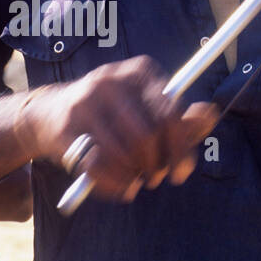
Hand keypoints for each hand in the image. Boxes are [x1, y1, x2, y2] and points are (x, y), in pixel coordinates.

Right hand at [21, 56, 218, 202]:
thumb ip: (178, 115)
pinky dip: (113, 184)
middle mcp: (111, 80)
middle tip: (155, 178)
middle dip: (155, 165)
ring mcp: (85, 102)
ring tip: (136, 182)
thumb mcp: (145, 106)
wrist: (50, 112)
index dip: (180, 149)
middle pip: (147, 135)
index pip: (170, 113)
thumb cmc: (110, 113)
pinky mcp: (66, 127)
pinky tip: (119, 188)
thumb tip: (210, 114)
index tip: (181, 173)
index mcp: (139, 72)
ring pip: (122, 154)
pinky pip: (97, 166)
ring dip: (133, 177)